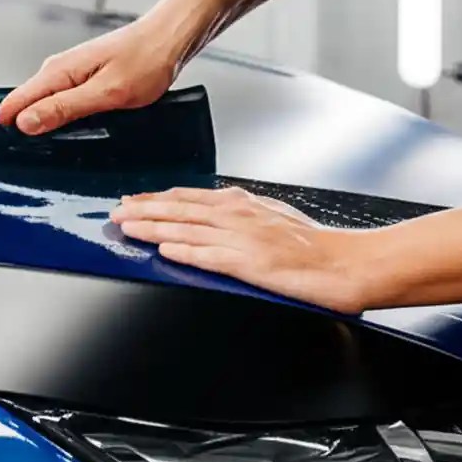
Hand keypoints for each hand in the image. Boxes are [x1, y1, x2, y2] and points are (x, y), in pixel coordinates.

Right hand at [0, 16, 190, 135]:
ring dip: (50, 126)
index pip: (16, 101)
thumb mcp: (106, 92)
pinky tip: (79, 132)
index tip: (10, 152)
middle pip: (28, 105)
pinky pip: (63, 102)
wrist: (170, 38)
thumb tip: (25, 122)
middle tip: (39, 158)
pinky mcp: (85, 79)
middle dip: (28, 130)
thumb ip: (65, 107)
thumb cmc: (146, 61)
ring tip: (60, 149)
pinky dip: (67, 118)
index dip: (9, 126)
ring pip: (46, 105)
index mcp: (58, 72)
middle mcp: (59, 70)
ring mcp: (71, 74)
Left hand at [109, 186, 377, 313]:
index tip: (133, 200)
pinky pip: (208, 255)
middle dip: (143, 210)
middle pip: (179, 210)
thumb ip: (241, 216)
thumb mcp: (272, 218)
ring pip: (186, 228)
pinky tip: (163, 249)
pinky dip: (183, 250)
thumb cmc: (313, 245)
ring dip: (152, 227)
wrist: (345, 263)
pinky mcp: (249, 262)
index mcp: (242, 203)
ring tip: (126, 227)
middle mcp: (238, 214)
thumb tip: (215, 215)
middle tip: (115, 212)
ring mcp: (242, 237)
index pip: (188, 198)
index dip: (156, 200)